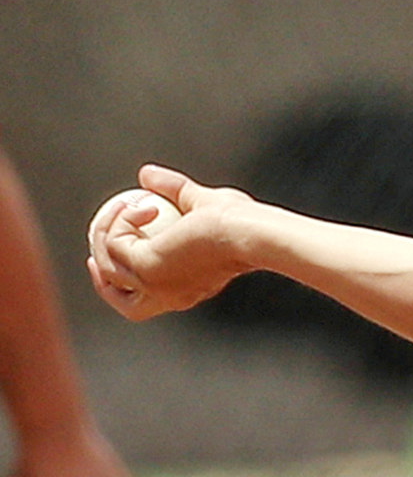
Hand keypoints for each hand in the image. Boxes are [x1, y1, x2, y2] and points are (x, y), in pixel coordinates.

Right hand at [87, 166, 253, 322]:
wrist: (249, 232)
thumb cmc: (240, 222)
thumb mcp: (199, 201)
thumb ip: (174, 189)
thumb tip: (146, 175)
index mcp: (182, 290)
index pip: (142, 301)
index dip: (117, 285)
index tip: (104, 255)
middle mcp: (167, 296)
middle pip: (119, 298)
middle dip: (101, 269)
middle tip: (98, 234)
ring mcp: (154, 287)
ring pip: (107, 265)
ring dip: (106, 229)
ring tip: (125, 205)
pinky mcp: (145, 269)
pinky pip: (113, 244)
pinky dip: (119, 220)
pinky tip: (142, 207)